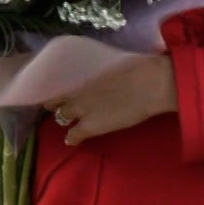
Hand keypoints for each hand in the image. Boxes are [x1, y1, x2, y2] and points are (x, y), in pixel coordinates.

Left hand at [44, 55, 177, 146]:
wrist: (147, 84)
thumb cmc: (138, 67)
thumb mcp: (111, 63)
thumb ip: (100, 71)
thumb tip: (104, 74)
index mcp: (81, 73)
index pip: (58, 82)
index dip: (58, 89)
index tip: (61, 90)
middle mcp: (76, 90)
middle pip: (56, 100)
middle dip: (58, 103)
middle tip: (64, 106)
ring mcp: (80, 110)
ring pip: (61, 117)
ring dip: (64, 118)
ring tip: (68, 121)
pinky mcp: (89, 127)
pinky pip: (72, 135)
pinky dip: (71, 138)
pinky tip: (71, 140)